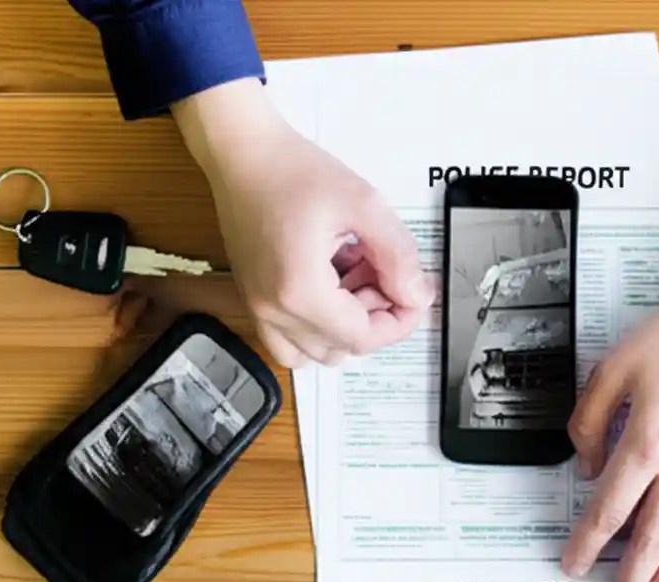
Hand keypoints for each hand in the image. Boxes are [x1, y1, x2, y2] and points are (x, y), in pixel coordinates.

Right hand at [173, 79, 433, 366]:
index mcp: (301, 292)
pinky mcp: (254, 298)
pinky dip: (317, 326)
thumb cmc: (292, 170)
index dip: (399, 322)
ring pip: (315, 351)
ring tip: (357, 278)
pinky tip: (331, 282)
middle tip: (385, 274)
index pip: (363, 338)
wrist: (242, 152)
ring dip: (346, 327)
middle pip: (342, 347)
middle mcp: (274, 310)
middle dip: (374, 319)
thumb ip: (398, 255)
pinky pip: (289, 339)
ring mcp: (259, 308)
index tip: (414, 295)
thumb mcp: (364, 204)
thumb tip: (416, 295)